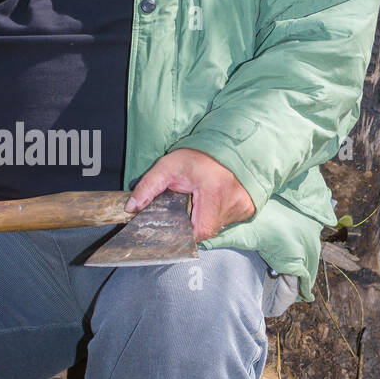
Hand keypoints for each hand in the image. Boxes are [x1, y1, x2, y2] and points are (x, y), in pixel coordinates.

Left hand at [124, 148, 255, 241]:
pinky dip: (218, 215)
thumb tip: (131, 208)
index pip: (201, 230)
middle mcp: (233, 200)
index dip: (187, 233)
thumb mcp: (168, 167)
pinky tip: (214, 200)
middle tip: (190, 205)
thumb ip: (148, 187)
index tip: (179, 224)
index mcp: (214, 191)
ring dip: (206, 218)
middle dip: (194, 223)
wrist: (226, 145)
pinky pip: (228, 221)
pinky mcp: (248, 208)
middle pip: (208, 230)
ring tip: (203, 199)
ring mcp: (243, 206)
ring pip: (218, 227)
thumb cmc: (198, 156)